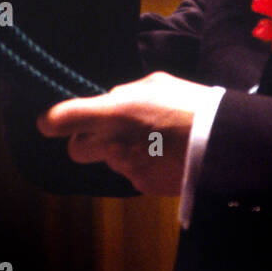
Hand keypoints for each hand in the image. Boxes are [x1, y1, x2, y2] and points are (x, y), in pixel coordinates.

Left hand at [36, 71, 211, 193]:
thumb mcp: (155, 84)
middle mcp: (113, 144)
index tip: (49, 123)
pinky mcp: (143, 186)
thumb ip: (124, 94)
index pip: (64, 119)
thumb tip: (109, 101)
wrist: (223, 144)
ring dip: (121, 151)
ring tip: (155, 139)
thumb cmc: (190, 105)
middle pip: (76, 150)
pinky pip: (132, 173)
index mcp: (114, 113)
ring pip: (109, 161)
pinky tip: (165, 154)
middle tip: (108, 130)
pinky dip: (143, 165)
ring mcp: (127, 169)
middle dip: (86, 141)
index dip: (52, 121)